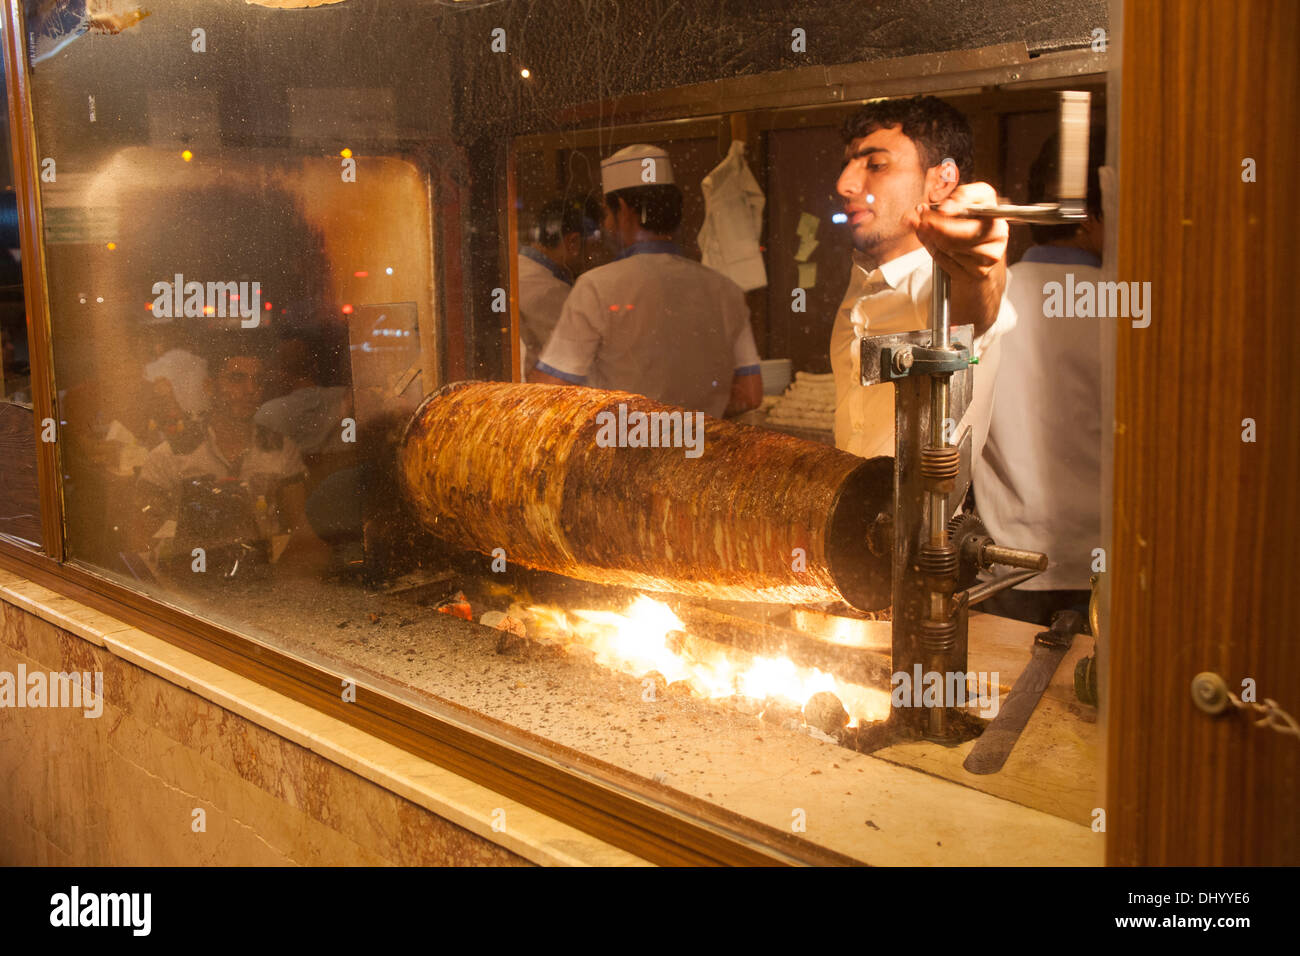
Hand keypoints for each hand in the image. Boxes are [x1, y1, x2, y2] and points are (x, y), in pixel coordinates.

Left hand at [904, 182, 1007, 335]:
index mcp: (991, 211)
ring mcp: (993, 252)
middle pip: (967, 222)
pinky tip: (935, 252)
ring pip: (959, 242)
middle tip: (916, 220)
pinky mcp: (983, 273)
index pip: (982, 195)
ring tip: (922, 233)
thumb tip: (916, 212)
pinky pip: (957, 261)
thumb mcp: (948, 230)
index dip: (961, 198)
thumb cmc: (963, 254)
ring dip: (935, 239)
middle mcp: (997, 230)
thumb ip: (933, 218)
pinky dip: (941, 256)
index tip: (941, 205)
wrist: (979, 291)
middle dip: (938, 223)